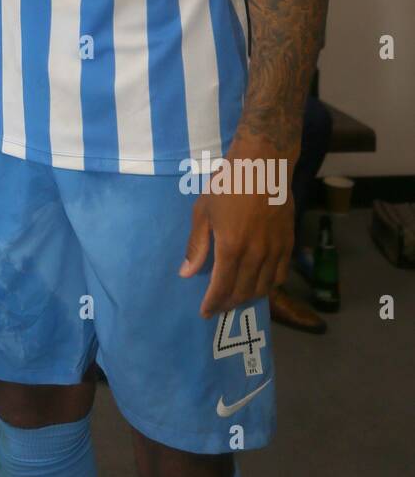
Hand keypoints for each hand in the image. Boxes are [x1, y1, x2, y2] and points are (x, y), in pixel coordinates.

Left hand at [180, 139, 296, 317]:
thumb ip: (197, 245)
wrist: (263, 164)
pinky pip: (281, 274)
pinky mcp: (288, 243)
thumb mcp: (203, 211)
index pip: (222, 287)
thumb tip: (186, 273)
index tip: (205, 312)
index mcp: (231, 247)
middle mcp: (256, 254)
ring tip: (237, 297)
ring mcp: (275, 250)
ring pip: (264, 287)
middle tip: (219, 306)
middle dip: (229, 303)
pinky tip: (260, 284)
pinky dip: (270, 285)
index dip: (213, 303)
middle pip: (244, 291)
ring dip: (249, 297)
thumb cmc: (227, 184)